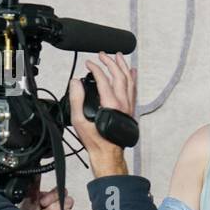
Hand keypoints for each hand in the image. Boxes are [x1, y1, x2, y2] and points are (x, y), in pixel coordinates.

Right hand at [70, 51, 136, 173]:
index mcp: (110, 104)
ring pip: (129, 81)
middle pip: (120, 76)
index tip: (88, 63)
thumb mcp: (79, 121)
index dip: (95, 68)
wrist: (109, 154)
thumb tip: (75, 82)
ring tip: (119, 57)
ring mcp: (128, 106)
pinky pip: (133, 90)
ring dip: (124, 67)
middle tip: (103, 55)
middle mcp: (123, 103)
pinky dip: (132, 79)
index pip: (103, 79)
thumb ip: (76, 99)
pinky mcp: (130, 110)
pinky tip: (132, 73)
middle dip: (111, 62)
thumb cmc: (96, 141)